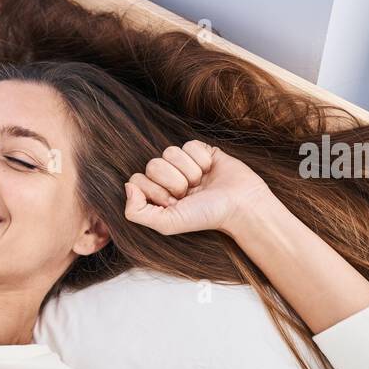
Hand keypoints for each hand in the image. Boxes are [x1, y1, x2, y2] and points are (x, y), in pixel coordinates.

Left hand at [123, 140, 276, 236]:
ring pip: (170, 152)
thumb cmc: (205, 216)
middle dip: (173, 182)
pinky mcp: (200, 150)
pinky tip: (210, 171)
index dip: (155, 191)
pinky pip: (189, 145)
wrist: (240, 205)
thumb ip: (137, 212)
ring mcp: (183, 162)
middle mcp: (166, 177)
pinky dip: (201, 160)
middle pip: (152, 165)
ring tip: (201, 184)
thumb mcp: (167, 223)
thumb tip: (127, 186)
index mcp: (156, 193)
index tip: (173, 203)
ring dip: (189, 171)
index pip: (136, 180)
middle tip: (189, 194)